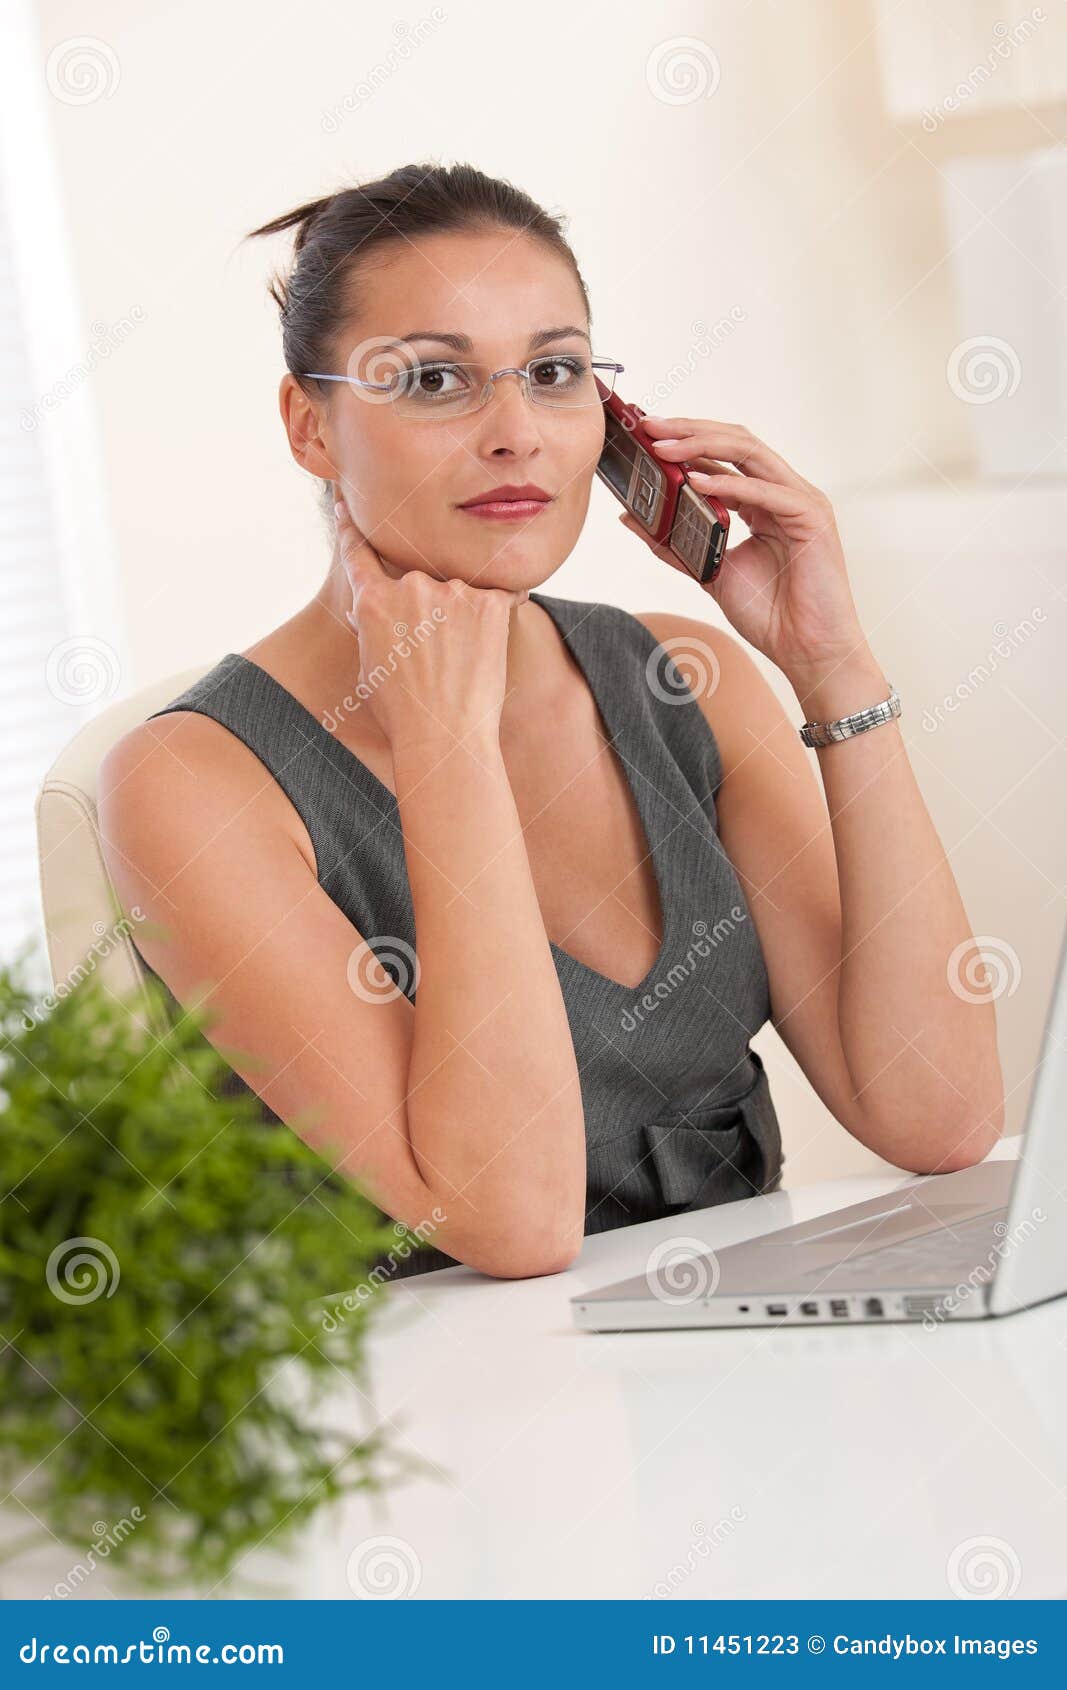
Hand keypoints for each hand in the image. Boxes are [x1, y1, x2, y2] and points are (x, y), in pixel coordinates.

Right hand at [333, 497, 526, 754]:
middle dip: (426, 612)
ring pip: (457, 594)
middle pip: (418, 583)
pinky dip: (497, 615)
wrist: (444, 735)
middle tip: (434, 658)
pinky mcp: (490, 602)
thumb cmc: (402, 713)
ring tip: (460, 665)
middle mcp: (409, 586)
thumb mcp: (369, 667)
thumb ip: (373, 626)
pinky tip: (489, 648)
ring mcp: (451, 592)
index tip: (348, 504)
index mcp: (372, 602)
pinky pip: (498, 596)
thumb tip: (370, 609)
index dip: (351, 528)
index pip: (358, 554)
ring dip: (460, 618)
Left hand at [618, 416, 872, 681]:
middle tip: (649, 425)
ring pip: (751, 454)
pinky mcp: (812, 519)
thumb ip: (673, 542)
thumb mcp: (709, 571)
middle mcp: (785, 492)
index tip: (645, 433)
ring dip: (703, 446)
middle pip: (736, 442)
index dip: (686, 439)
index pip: (724, 454)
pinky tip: (695, 482)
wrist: (808, 652)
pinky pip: (765, 492)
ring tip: (664, 446)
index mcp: (764, 501)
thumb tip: (629, 517)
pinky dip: (729, 484)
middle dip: (690, 430)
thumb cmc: (770, 615)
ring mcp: (802, 502)